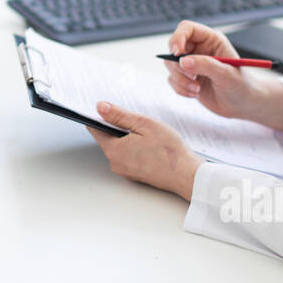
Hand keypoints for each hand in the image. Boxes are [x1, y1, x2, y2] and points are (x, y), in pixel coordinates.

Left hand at [87, 102, 202, 199]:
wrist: (186, 175)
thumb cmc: (168, 151)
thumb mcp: (143, 125)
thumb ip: (119, 116)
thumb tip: (100, 107)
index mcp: (113, 150)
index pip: (96, 129)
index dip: (99, 116)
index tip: (105, 108)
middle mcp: (115, 163)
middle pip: (108, 138)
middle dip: (118, 127)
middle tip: (136, 120)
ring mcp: (125, 171)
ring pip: (120, 147)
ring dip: (129, 138)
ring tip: (147, 133)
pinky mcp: (135, 174)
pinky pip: (129, 156)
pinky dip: (136, 148)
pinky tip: (150, 145)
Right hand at [164, 20, 279, 126]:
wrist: (243, 105)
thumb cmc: (241, 86)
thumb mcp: (226, 75)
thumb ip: (205, 65)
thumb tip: (182, 61)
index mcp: (211, 40)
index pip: (187, 29)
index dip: (178, 38)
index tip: (177, 54)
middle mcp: (199, 49)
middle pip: (174, 46)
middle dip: (178, 65)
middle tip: (192, 77)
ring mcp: (192, 63)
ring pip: (170, 65)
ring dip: (180, 79)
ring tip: (197, 88)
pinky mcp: (186, 78)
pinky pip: (172, 79)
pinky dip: (180, 88)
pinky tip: (195, 93)